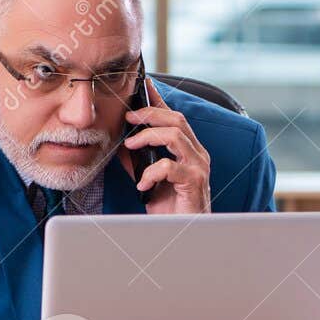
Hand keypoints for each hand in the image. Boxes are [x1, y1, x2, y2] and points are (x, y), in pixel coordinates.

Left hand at [120, 77, 211, 213]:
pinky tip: (142, 184)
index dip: (158, 99)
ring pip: (175, 136)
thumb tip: (120, 144)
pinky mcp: (195, 182)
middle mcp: (197, 154)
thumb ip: (138, 161)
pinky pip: (170, 166)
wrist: (185, 235)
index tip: (143, 85)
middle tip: (128, 118)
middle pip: (177, 119)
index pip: (173, 116)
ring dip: (148, 137)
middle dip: (150, 114)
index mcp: (188, 149)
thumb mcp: (149, 179)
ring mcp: (198, 167)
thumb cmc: (171, 208)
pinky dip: (151, 172)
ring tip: (130, 146)